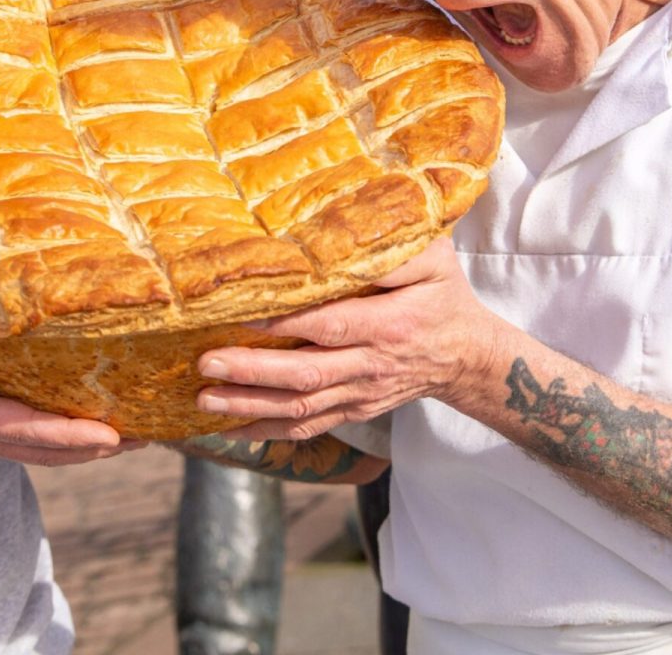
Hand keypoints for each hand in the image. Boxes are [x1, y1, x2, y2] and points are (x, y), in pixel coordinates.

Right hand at [0, 306, 137, 465]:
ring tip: (141, 432)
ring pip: (46, 450)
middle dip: (99, 446)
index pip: (26, 431)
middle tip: (152, 434)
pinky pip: (34, 437)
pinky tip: (98, 420)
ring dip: (91, 445)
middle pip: (49, 451)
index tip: (114, 435)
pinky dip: (69, 435)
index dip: (71, 434)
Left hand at [192, 237, 508, 440]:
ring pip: (300, 408)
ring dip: (250, 406)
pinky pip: (308, 428)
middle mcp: (372, 366)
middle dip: (252, 372)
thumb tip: (339, 239)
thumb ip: (392, 251)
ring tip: (204, 399)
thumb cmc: (444, 296)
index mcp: (390, 325)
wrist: (467, 356)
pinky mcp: (354, 411)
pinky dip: (267, 431)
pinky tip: (231, 428)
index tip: (242, 315)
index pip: (331, 326)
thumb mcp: (434, 260)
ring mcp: (361, 394)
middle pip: (306, 375)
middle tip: (205, 364)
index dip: (286, 325)